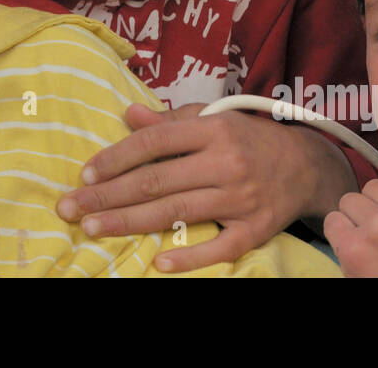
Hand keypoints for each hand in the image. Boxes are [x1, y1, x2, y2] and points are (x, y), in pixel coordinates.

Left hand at [56, 102, 352, 271]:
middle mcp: (226, 162)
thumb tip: (127, 114)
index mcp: (213, 130)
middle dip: (109, 195)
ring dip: (131, 222)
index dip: (117, 157)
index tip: (85, 172)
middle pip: (158, 180)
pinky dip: (190, 256)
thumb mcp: (213, 118)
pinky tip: (158, 262)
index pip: (155, 142)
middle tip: (71, 206)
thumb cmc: (248, 138)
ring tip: (93, 227)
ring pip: (177, 212)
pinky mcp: (256, 230)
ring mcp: (241, 198)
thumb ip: (170, 119)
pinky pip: (219, 247)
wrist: (307, 165)